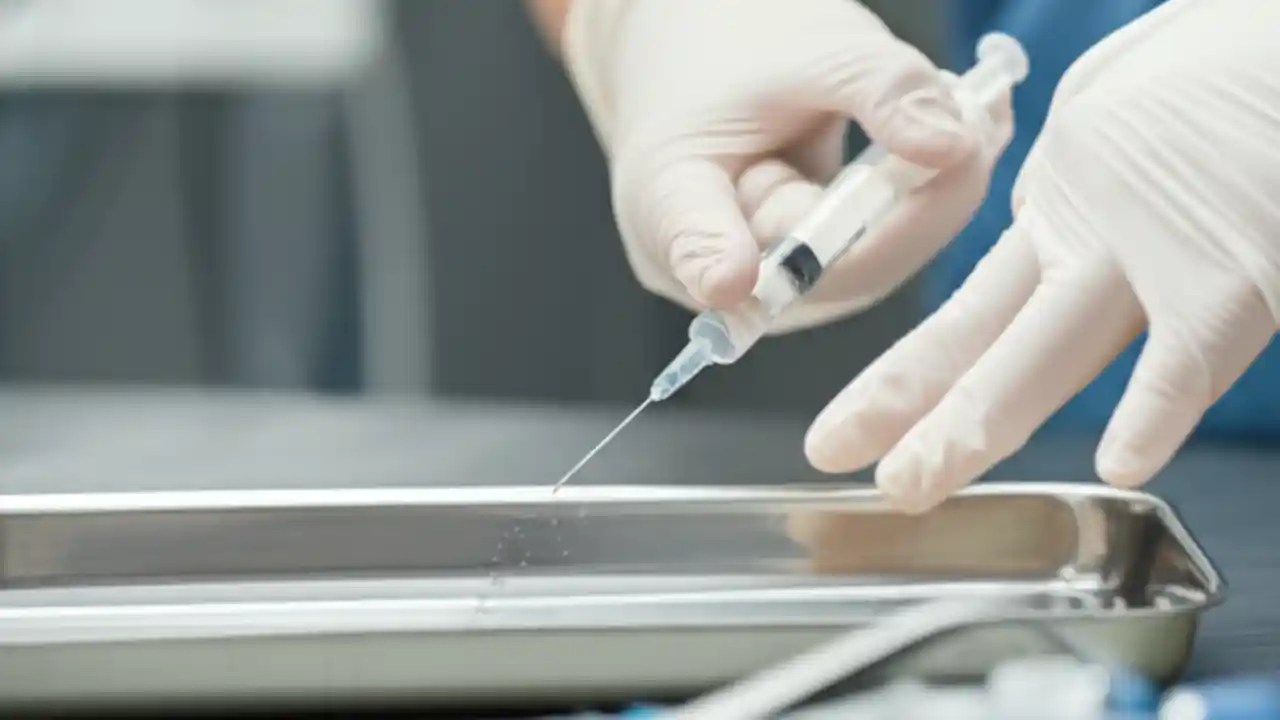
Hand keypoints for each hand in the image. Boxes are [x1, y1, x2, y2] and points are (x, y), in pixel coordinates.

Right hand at [563, 0, 1009, 329]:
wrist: (723, 69)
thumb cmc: (744, 52)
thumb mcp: (811, 48)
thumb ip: (878, 89)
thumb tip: (957, 148)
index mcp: (671, 195)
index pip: (688, 238)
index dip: (709, 260)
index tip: (728, 279)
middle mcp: (717, 263)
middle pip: (815, 262)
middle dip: (911, 200)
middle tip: (978, 118)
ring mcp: (770, 281)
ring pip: (865, 258)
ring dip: (929, 193)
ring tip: (970, 112)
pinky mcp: (816, 279)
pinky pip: (881, 249)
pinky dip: (926, 196)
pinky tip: (953, 145)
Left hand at [805, 0, 1279, 511]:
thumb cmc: (1214, 78)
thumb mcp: (1108, 129)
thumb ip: (1072, 201)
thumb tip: (1047, 241)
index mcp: (1061, 217)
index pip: (964, 318)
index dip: (900, 382)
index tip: (846, 434)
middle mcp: (1087, 240)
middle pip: (983, 344)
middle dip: (911, 414)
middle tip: (843, 462)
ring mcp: (1148, 254)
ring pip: (1049, 351)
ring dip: (977, 423)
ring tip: (913, 481)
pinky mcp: (1230, 267)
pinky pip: (1191, 351)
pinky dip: (1157, 407)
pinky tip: (1121, 461)